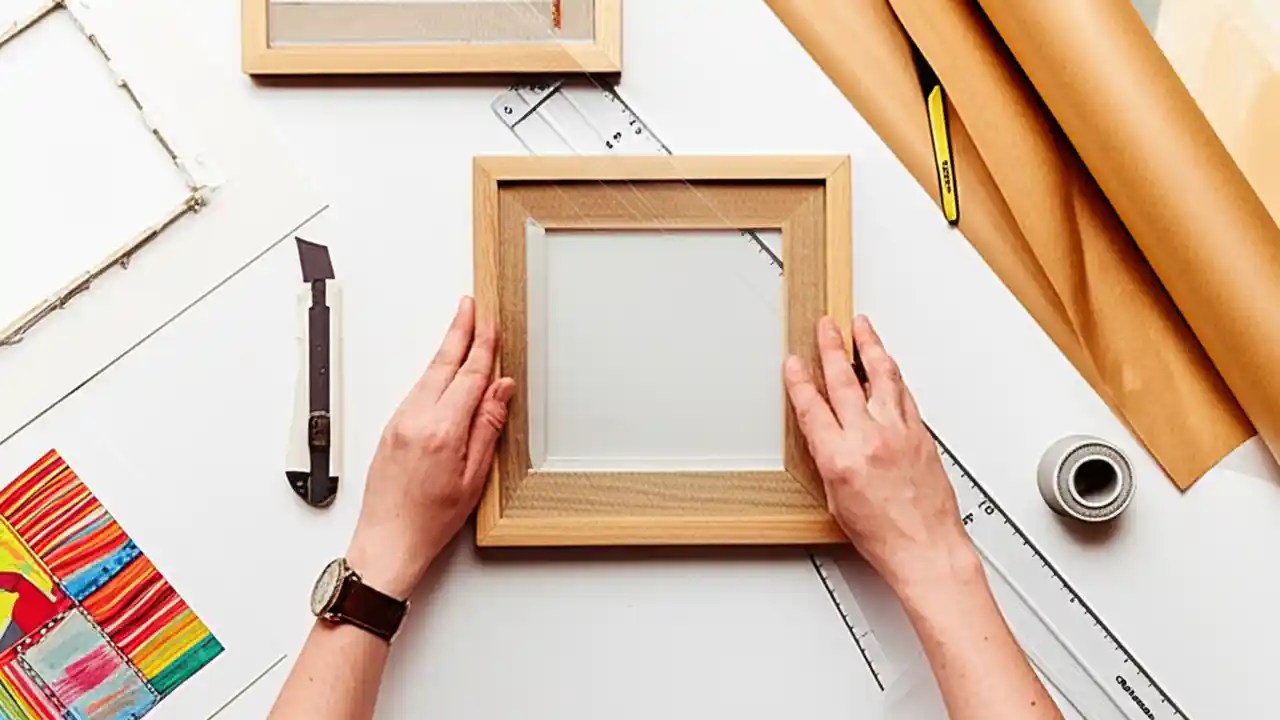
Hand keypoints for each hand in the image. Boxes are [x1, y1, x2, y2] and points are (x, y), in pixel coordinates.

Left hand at [347, 297, 514, 598]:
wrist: (386, 543)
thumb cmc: (429, 521)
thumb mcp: (474, 478)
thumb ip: (488, 427)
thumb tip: (501, 390)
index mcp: (442, 430)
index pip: (470, 376)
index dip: (483, 346)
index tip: (491, 324)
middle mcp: (416, 419)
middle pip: (443, 364)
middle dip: (459, 331)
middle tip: (470, 305)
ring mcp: (398, 422)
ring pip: (427, 375)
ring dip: (446, 350)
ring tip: (460, 329)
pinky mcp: (389, 429)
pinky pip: (416, 391)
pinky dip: (432, 373)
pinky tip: (442, 371)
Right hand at [783, 315, 975, 596]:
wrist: (927, 548)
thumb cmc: (883, 535)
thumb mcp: (835, 500)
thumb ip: (828, 459)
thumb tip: (824, 435)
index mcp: (840, 458)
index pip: (812, 406)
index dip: (799, 380)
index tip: (793, 362)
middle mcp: (869, 438)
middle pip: (844, 380)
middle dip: (831, 348)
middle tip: (826, 326)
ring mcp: (898, 432)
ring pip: (882, 376)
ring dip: (870, 346)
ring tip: (862, 326)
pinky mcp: (921, 434)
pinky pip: (904, 394)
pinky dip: (893, 374)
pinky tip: (888, 364)